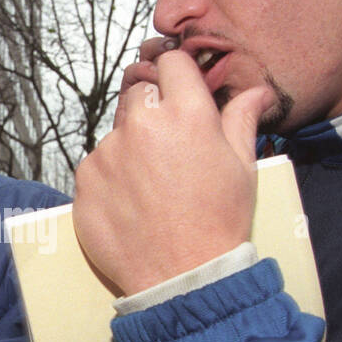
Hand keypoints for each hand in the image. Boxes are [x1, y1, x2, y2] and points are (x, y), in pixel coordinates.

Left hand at [73, 49, 273, 295]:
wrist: (184, 279)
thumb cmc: (219, 223)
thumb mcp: (242, 168)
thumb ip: (241, 120)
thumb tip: (257, 92)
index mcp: (186, 114)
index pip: (171, 63)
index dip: (176, 76)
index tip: (179, 92)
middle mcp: (142, 124)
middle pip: (140, 94)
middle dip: (153, 112)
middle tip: (169, 151)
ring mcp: (108, 151)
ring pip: (117, 132)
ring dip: (131, 148)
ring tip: (152, 188)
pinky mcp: (85, 179)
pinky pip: (97, 165)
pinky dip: (111, 177)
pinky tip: (132, 203)